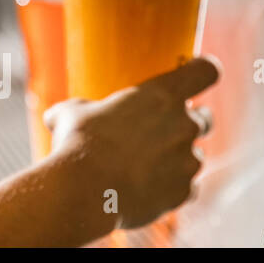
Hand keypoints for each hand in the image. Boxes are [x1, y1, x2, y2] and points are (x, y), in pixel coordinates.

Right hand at [45, 56, 220, 230]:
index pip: (205, 70)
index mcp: (161, 94)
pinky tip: (141, 188)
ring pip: (193, 155)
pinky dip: (167, 187)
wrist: (85, 191)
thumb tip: (58, 117)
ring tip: (140, 166)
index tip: (193, 73)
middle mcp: (184, 125)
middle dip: (185, 123)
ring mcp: (188, 160)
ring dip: (174, 158)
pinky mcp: (184, 192)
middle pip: (204, 118)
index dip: (201, 70)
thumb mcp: (71, 113)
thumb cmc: (79, 143)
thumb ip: (82, 109)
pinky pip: (184, 186)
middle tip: (156, 130)